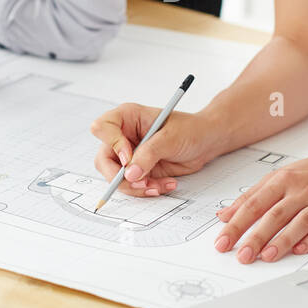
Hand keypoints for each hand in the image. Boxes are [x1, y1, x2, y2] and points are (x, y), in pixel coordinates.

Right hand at [90, 105, 216, 197]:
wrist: (205, 142)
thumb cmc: (190, 130)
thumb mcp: (170, 138)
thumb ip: (149, 154)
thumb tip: (130, 173)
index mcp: (127, 118)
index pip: (102, 128)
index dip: (112, 144)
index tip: (127, 157)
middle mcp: (123, 137)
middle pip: (103, 160)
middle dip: (120, 177)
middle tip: (141, 182)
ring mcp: (129, 156)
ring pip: (116, 178)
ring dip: (137, 186)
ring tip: (158, 186)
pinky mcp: (138, 171)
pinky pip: (133, 186)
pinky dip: (147, 190)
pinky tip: (166, 184)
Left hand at [213, 144, 307, 263]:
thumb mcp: (279, 176)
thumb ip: (251, 196)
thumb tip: (224, 215)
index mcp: (282, 180)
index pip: (253, 204)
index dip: (236, 224)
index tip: (223, 241)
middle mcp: (301, 190)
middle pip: (274, 215)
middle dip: (256, 237)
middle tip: (241, 255)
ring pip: (299, 223)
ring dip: (282, 240)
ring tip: (266, 256)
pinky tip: (301, 249)